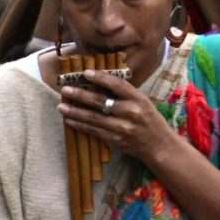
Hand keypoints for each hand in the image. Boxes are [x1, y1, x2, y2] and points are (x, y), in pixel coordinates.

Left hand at [58, 70, 178, 166]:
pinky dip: (81, 125)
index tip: (85, 73)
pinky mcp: (115, 140)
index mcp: (138, 99)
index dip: (100, 77)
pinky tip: (70, 120)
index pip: (117, 84)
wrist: (159, 146)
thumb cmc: (150, 120)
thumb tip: (100, 81)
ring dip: (75, 112)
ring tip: (61, 106)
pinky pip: (94, 131)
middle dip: (80, 95)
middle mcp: (130, 112)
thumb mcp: (143, 102)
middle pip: (101, 101)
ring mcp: (122, 128)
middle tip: (65, 89)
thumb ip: (125, 93)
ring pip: (94, 118)